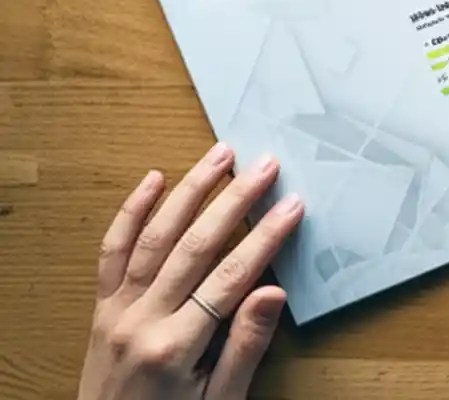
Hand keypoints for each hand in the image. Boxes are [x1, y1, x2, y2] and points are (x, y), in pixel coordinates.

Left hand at [78, 143, 303, 399]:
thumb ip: (245, 346)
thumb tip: (273, 293)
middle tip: (265, 166)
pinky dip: (131, 213)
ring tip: (220, 156)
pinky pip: (112, 252)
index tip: (292, 206)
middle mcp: (141, 321)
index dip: (265, 237)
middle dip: (234, 201)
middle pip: (194, 246)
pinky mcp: (101, 309)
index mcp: (175, 347)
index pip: (230, 277)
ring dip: (190, 191)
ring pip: (154, 237)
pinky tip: (153, 181)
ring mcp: (117, 311)